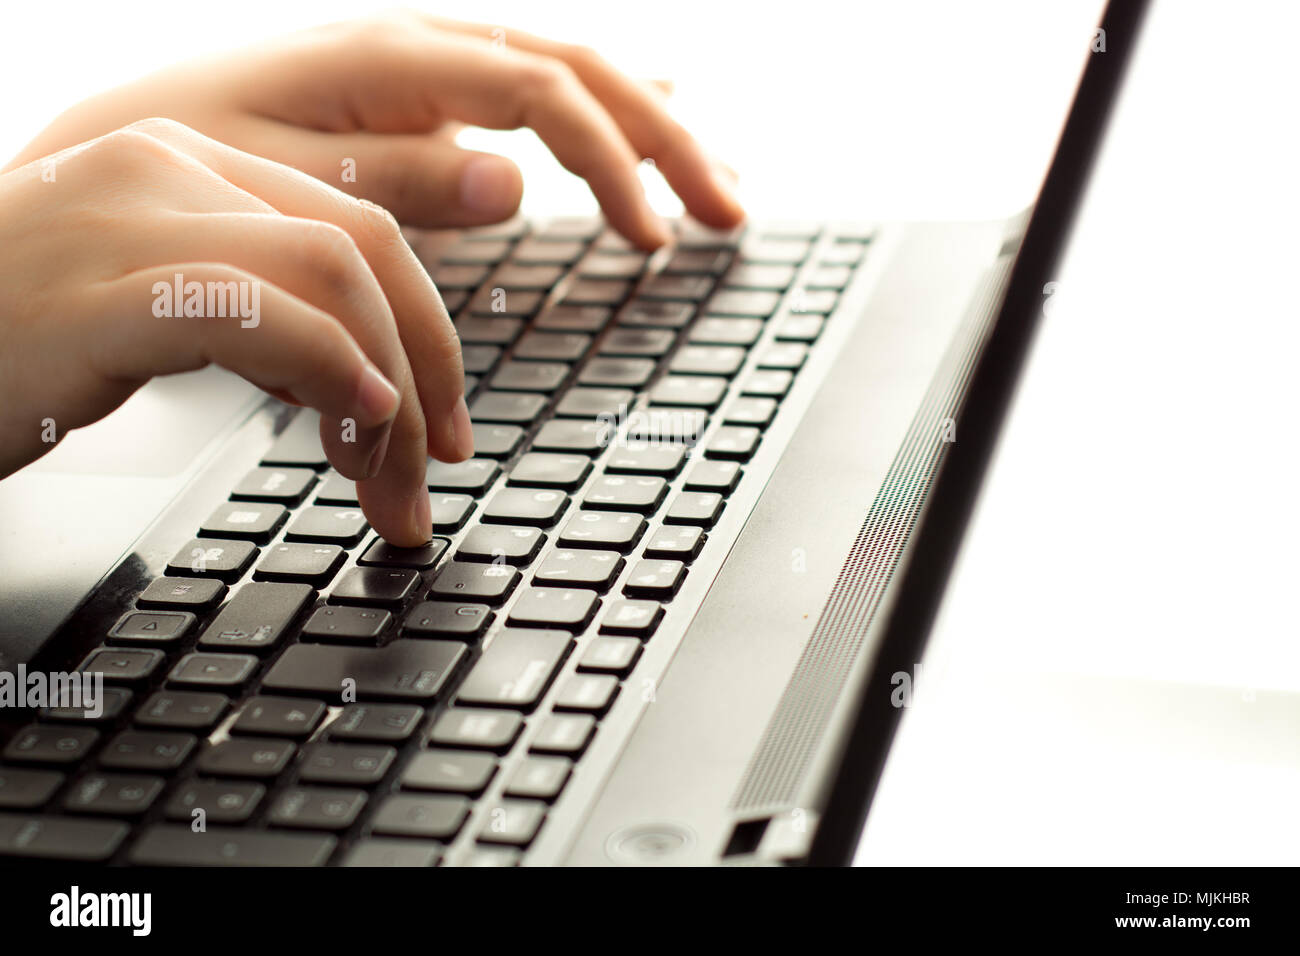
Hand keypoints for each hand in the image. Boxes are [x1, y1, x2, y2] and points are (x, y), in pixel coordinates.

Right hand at [0, 118, 459, 545]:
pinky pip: (251, 311)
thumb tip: (365, 378)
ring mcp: (126, 220)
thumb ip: (256, 311)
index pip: (363, 231)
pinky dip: (326, 368)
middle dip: (427, 373)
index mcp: (191, 167)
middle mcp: (167, 169)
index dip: (430, 333)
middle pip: (367, 253)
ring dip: (389, 394)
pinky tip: (351, 424)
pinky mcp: (92, 292)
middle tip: (430, 472)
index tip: (443, 425)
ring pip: (332, 275)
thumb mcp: (150, 307)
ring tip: (387, 483)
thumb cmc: (3, 342)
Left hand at [7, 11, 744, 245]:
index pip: (542, 93)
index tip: (653, 238)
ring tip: (714, 185)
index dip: (614, 161)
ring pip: (570, 76)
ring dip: (652, 130)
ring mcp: (428, 73)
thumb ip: (398, 176)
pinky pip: (535, 95)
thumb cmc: (183, 168)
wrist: (118, 148)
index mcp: (392, 60)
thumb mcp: (278, 179)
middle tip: (728, 213)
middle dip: (666, 142)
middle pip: (581, 72)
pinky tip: (643, 125)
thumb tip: (514, 179)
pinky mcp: (426, 101)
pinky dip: (601, 120)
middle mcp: (422, 51)